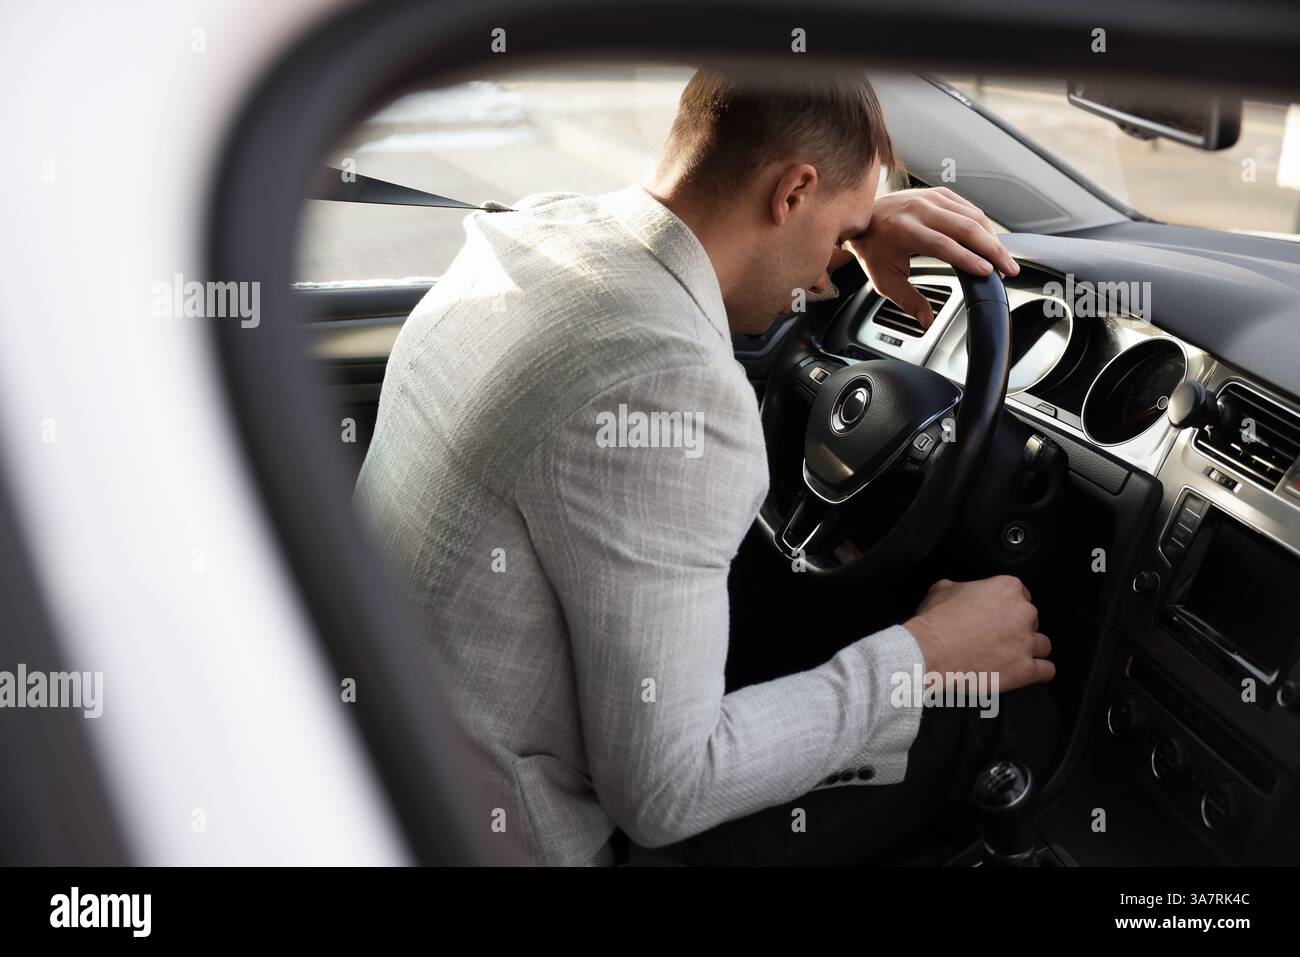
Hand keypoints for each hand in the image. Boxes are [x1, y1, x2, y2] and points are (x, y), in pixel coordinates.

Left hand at [843, 187, 1018, 327]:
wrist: (863, 216)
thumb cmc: (874, 248)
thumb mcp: (884, 279)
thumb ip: (908, 300)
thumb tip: (926, 322)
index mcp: (904, 229)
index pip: (942, 244)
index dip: (968, 258)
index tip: (987, 272)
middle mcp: (920, 209)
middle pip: (965, 228)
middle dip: (992, 250)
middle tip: (1008, 269)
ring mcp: (932, 197)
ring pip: (973, 216)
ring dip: (993, 239)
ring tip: (1004, 261)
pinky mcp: (940, 193)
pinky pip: (970, 209)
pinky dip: (984, 227)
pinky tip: (992, 243)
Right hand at [903, 576, 1053, 692]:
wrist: (928, 652)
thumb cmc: (935, 621)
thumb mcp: (943, 589)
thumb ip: (963, 588)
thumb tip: (963, 593)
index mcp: (1006, 589)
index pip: (1021, 596)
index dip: (1007, 608)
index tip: (997, 617)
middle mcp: (1023, 613)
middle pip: (1032, 620)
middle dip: (1018, 629)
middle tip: (997, 638)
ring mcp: (1026, 642)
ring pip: (1042, 645)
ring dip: (1028, 650)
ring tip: (1010, 657)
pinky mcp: (1025, 669)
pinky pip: (1047, 670)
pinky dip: (1039, 672)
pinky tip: (1028, 672)